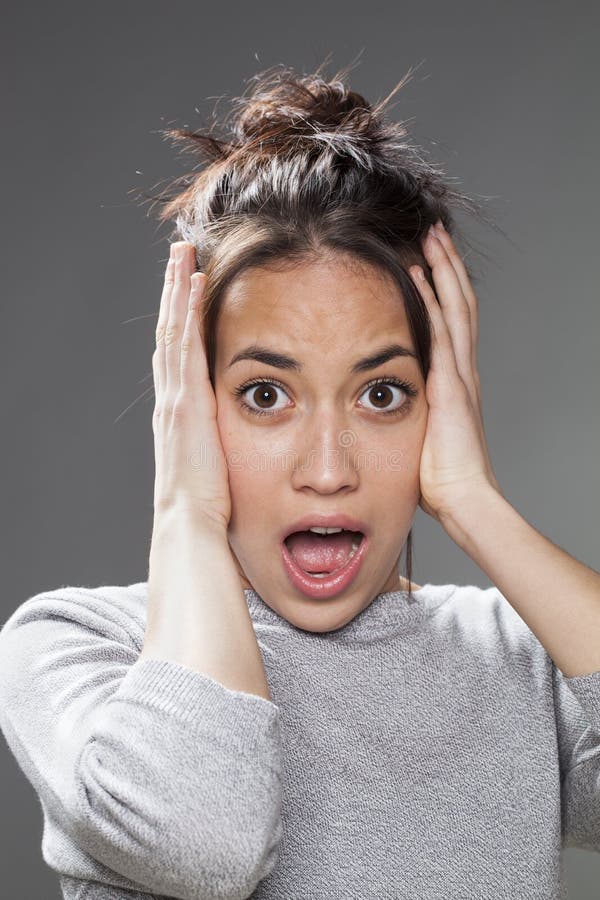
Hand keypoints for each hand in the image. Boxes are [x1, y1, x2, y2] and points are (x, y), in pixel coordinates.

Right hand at [152, 242, 231, 530]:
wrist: (192, 525)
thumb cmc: (211, 510)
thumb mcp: (222, 472)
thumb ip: (229, 452)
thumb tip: (249, 451)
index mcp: (183, 417)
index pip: (181, 359)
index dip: (182, 324)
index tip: (188, 294)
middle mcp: (173, 400)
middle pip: (171, 335)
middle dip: (175, 295)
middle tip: (179, 258)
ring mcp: (176, 396)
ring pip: (174, 330)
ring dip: (177, 290)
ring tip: (182, 254)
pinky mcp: (186, 398)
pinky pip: (186, 342)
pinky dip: (186, 309)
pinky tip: (193, 280)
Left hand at [409, 221, 501, 522]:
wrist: (464, 498)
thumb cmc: (441, 478)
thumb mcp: (423, 436)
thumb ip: (412, 414)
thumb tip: (385, 410)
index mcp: (456, 381)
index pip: (454, 322)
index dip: (445, 289)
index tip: (429, 261)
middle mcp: (462, 371)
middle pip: (459, 304)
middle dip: (447, 266)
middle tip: (433, 233)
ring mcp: (459, 375)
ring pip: (455, 307)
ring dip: (442, 270)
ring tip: (430, 236)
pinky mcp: (450, 385)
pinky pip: (441, 331)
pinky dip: (431, 299)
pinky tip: (417, 273)